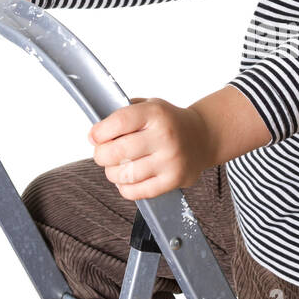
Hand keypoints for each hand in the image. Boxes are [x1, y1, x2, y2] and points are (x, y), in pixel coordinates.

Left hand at [88, 97, 213, 199]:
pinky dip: (125, 188)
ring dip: (112, 173)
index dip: (99, 132)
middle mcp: (165, 136)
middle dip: (101, 155)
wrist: (203, 137)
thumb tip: (95, 134)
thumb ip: (123, 114)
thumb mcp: (150, 106)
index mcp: (156, 113)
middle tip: (103, 154)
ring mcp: (170, 160)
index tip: (94, 137)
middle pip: (117, 151)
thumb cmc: (170, 123)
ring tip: (116, 167)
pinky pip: (137, 192)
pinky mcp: (173, 180)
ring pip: (124, 174)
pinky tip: (128, 179)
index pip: (118, 122)